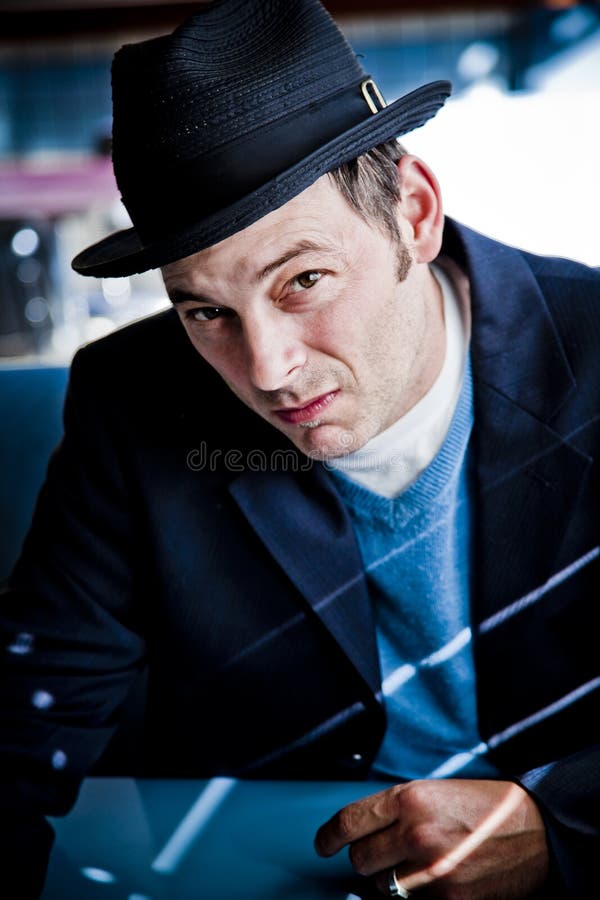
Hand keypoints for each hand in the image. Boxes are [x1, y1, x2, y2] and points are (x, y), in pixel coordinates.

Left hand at [314, 779, 549, 898]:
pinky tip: (434, 882)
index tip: (323, 844)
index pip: (350, 821)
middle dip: (367, 859)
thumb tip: (364, 830)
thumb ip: (399, 809)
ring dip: (392, 880)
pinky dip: (416, 898)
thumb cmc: (486, 807)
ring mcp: (432, 871)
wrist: (538, 833)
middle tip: (384, 854)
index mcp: (411, 798)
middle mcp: (416, 833)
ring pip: (383, 888)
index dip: (329, 836)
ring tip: (418, 866)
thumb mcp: (437, 791)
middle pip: (361, 859)